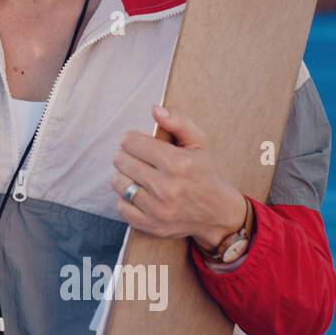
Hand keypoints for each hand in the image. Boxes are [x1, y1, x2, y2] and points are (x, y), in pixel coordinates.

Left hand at [110, 105, 248, 248]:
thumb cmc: (204, 173)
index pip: (131, 142)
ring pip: (118, 182)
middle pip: (121, 161)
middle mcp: (166, 187)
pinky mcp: (150, 225)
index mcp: (178, 163)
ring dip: (124, 176)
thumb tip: (155, 109)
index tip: (139, 143)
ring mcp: (157, 209)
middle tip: (138, 158)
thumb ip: (178, 122)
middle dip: (127, 156)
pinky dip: (126, 198)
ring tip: (138, 175)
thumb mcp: (198, 143)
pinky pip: (121, 206)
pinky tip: (140, 193)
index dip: (132, 139)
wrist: (217, 213)